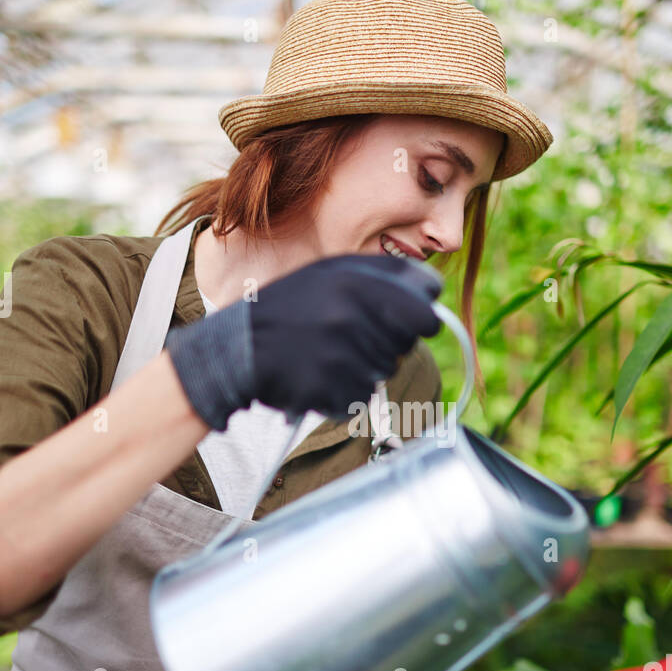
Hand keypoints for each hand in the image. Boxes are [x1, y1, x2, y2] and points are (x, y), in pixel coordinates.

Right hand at [165, 254, 441, 429]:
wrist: (238, 349)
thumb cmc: (290, 309)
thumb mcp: (331, 273)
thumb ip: (383, 276)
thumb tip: (433, 290)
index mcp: (356, 283)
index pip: (424, 312)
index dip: (419, 319)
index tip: (407, 322)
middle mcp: (352, 318)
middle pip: (406, 344)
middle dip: (387, 341)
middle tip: (348, 335)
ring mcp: (341, 356)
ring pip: (384, 371)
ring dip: (363, 366)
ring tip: (327, 353)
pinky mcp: (331, 390)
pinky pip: (361, 396)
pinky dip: (345, 391)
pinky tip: (318, 374)